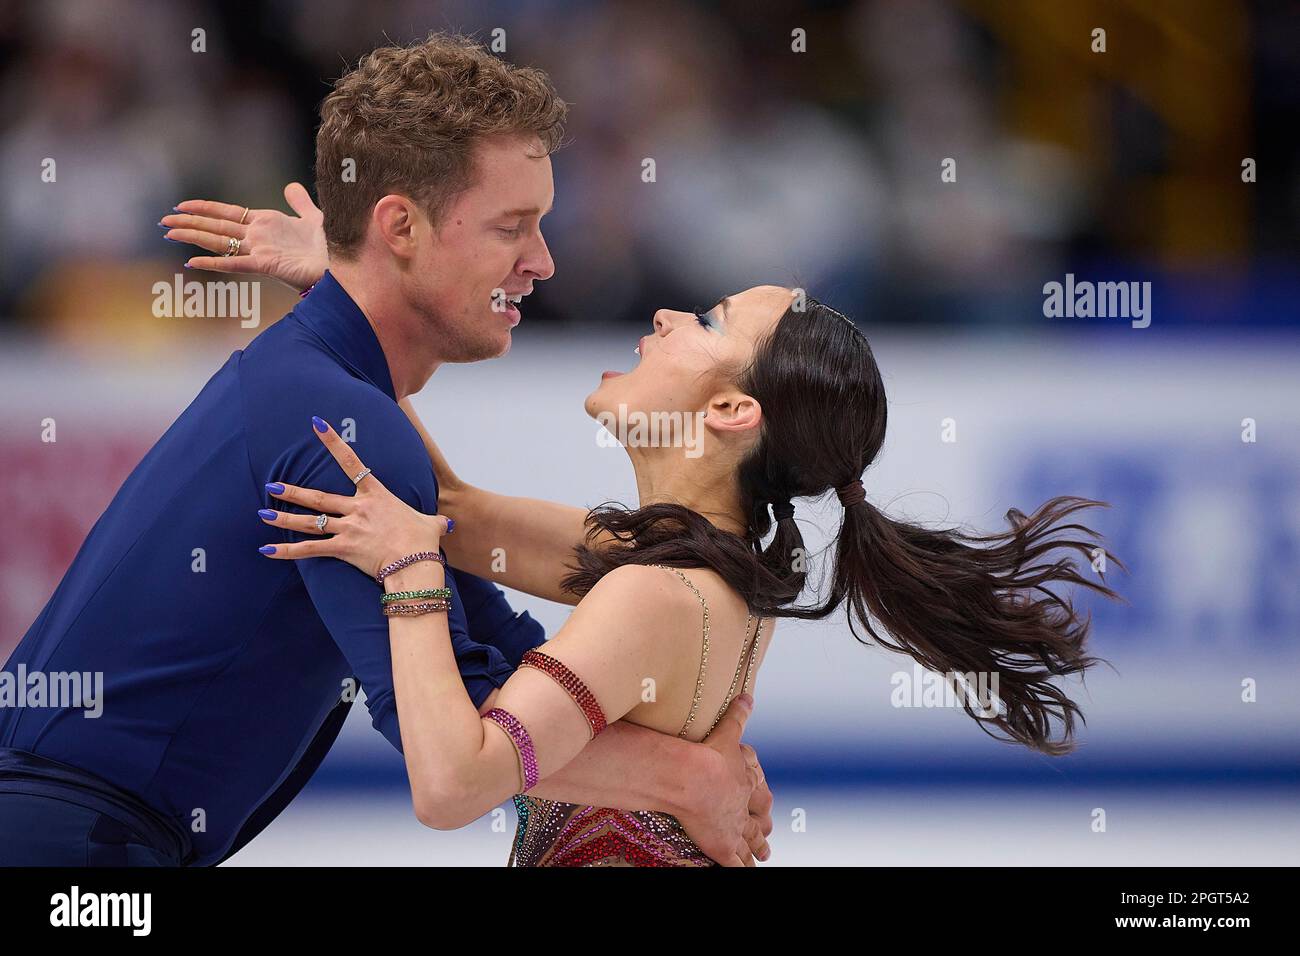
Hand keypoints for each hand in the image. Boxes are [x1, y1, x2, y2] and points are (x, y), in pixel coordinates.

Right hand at [162, 182, 327, 292]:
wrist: (344, 264)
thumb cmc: (330, 245)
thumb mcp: (314, 217)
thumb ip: (300, 203)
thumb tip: (291, 186)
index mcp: (266, 223)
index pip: (228, 213)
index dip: (205, 208)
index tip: (182, 204)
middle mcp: (258, 237)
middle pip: (217, 226)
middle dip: (190, 222)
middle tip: (163, 220)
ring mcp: (260, 251)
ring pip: (219, 241)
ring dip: (193, 237)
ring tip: (169, 234)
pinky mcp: (266, 265)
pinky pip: (235, 263)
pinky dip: (214, 262)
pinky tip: (192, 262)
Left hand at [256, 417, 449, 578]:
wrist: (416, 562)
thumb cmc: (423, 542)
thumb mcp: (430, 525)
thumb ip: (433, 522)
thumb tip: (445, 525)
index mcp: (376, 496)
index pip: (351, 462)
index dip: (332, 442)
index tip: (316, 424)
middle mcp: (358, 509)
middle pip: (319, 497)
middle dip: (293, 491)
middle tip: (272, 485)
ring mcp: (348, 528)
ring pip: (309, 522)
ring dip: (284, 518)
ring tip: (264, 513)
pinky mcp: (343, 549)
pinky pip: (309, 550)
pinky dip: (287, 552)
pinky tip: (267, 551)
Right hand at [674, 694, 772, 866]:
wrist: (692, 778)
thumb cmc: (708, 755)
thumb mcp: (727, 732)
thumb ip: (738, 716)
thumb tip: (748, 697)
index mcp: (746, 783)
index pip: (758, 794)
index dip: (762, 800)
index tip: (766, 802)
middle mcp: (744, 808)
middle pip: (759, 821)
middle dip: (764, 829)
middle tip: (769, 834)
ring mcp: (734, 829)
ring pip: (750, 843)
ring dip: (758, 850)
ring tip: (765, 856)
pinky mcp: (722, 847)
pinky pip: (736, 863)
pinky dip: (743, 868)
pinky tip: (747, 872)